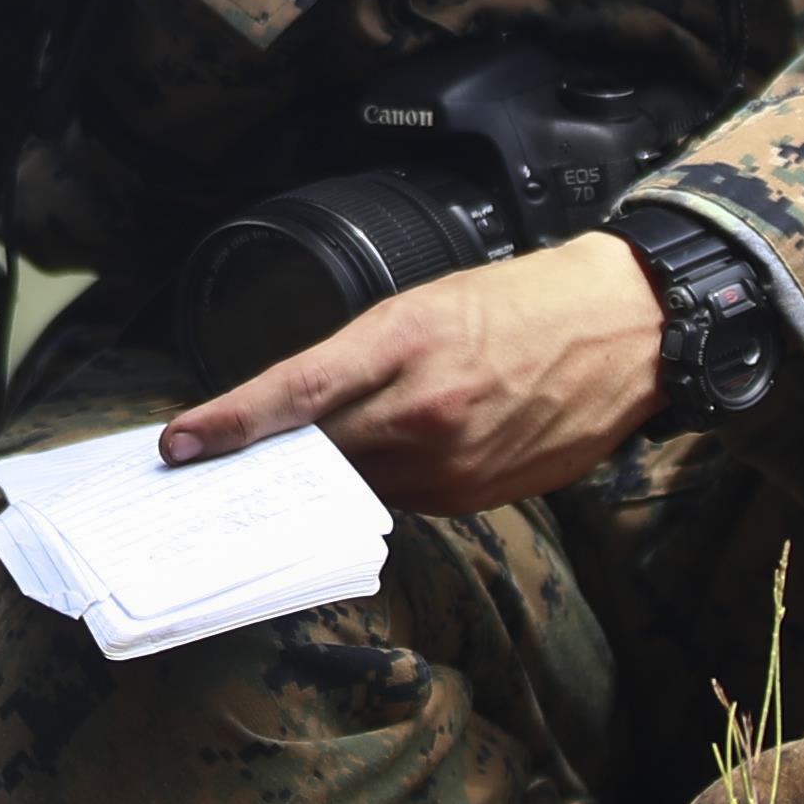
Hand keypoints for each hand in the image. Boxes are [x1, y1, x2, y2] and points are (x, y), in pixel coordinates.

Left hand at [162, 233, 666, 515]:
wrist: (624, 329)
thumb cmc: (520, 303)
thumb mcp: (423, 307)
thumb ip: (357, 362)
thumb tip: (296, 410)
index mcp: (404, 342)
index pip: (295, 392)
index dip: (230, 422)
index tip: (179, 445)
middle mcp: (426, 409)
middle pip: (318, 450)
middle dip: (266, 463)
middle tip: (213, 472)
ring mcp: (455, 462)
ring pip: (357, 483)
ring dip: (325, 479)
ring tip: (294, 470)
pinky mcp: (481, 496)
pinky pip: (404, 500)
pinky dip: (381, 486)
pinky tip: (381, 464)